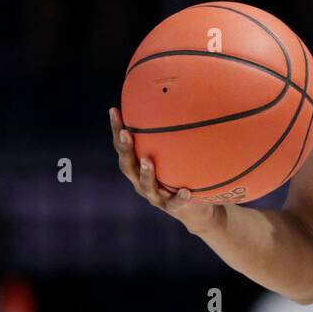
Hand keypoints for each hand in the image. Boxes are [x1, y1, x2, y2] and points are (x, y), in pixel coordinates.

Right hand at [109, 107, 224, 233]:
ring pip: (146, 186)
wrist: (198, 210)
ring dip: (146, 174)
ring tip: (148, 161)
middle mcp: (142, 182)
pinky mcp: (174, 208)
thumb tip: (184, 101)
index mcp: (139, 168)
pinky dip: (180, 197)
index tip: (114, 110)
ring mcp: (157, 197)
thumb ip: (176, 136)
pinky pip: (176, 203)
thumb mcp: (179, 156)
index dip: (116, 130)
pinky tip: (185, 191)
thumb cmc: (184, 176)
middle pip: (128, 166)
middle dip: (125, 149)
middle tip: (125, 133)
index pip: (124, 146)